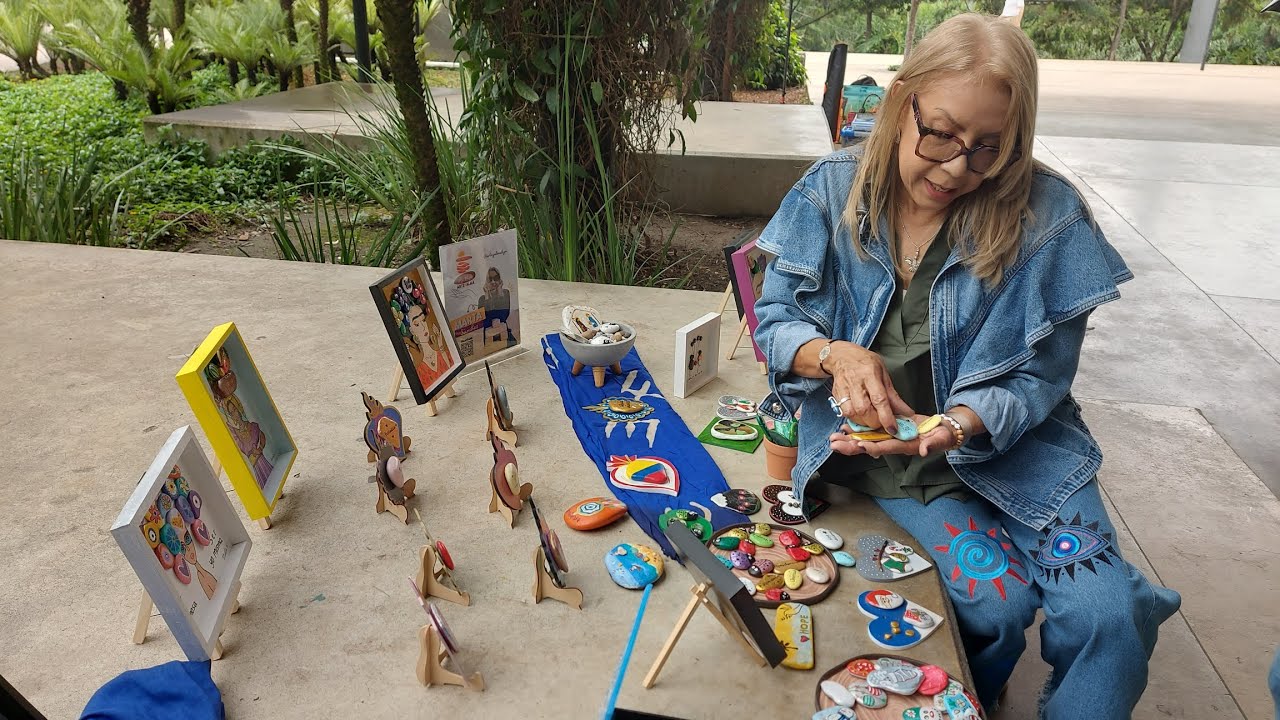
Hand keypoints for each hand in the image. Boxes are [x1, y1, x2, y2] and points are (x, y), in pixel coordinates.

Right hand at [826, 342, 913, 431]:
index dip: (886, 417)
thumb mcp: (883, 374)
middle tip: (882, 423)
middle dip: (875, 422)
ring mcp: (843, 389)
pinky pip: (844, 413)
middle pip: (863, 409)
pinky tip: (861, 417)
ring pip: (852, 413)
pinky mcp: (836, 395)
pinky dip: (854, 419)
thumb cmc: (865, 363)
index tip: (893, 428)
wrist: (842, 356)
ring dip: (864, 422)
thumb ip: (893, 395)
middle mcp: (855, 382)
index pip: (879, 399)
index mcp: (870, 374)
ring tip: (871, 420)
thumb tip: (906, 412)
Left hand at [828, 414, 955, 456]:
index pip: (888, 447)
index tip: (860, 444)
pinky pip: (870, 433)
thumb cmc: (944, 435)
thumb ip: (934, 444)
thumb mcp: (943, 438)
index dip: (874, 446)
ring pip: (867, 441)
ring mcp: (890, 439)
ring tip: (833, 438)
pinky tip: (844, 429)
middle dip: (852, 446)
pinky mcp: (889, 431)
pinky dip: (857, 431)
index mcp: (906, 446)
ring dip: (850, 440)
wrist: (943, 431)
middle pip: (871, 447)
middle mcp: (895, 445)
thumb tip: (925, 451)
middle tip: (834, 444)